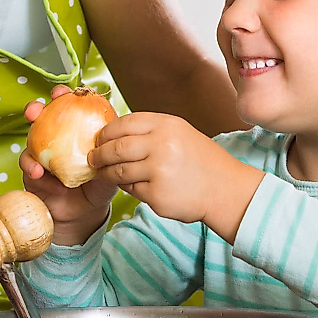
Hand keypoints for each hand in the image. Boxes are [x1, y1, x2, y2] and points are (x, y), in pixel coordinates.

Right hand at [20, 85, 116, 244]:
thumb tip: (116, 138)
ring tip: (37, 156)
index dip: (64, 96)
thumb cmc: (100, 186)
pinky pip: (28, 166)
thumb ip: (113, 153)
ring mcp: (42, 153)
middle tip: (35, 110)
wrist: (85, 213)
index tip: (62, 93)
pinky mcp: (32, 171)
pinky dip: (34, 169)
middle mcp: (56, 138)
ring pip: (29, 139)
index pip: (69, 107)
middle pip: (42, 116)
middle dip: (35, 108)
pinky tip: (41, 176)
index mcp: (76, 130)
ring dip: (29, 141)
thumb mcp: (112, 167)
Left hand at [91, 112, 262, 241]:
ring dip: (106, 173)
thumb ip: (151, 131)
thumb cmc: (201, 161)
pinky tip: (130, 185)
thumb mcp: (180, 133)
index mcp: (166, 125)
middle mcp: (161, 145)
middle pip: (116, 148)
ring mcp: (158, 170)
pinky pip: (131, 190)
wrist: (226, 189)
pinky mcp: (156, 194)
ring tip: (102, 173)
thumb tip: (115, 133)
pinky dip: (127, 188)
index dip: (106, 132)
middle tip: (92, 158)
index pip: (124, 123)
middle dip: (98, 154)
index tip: (98, 138)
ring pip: (118, 171)